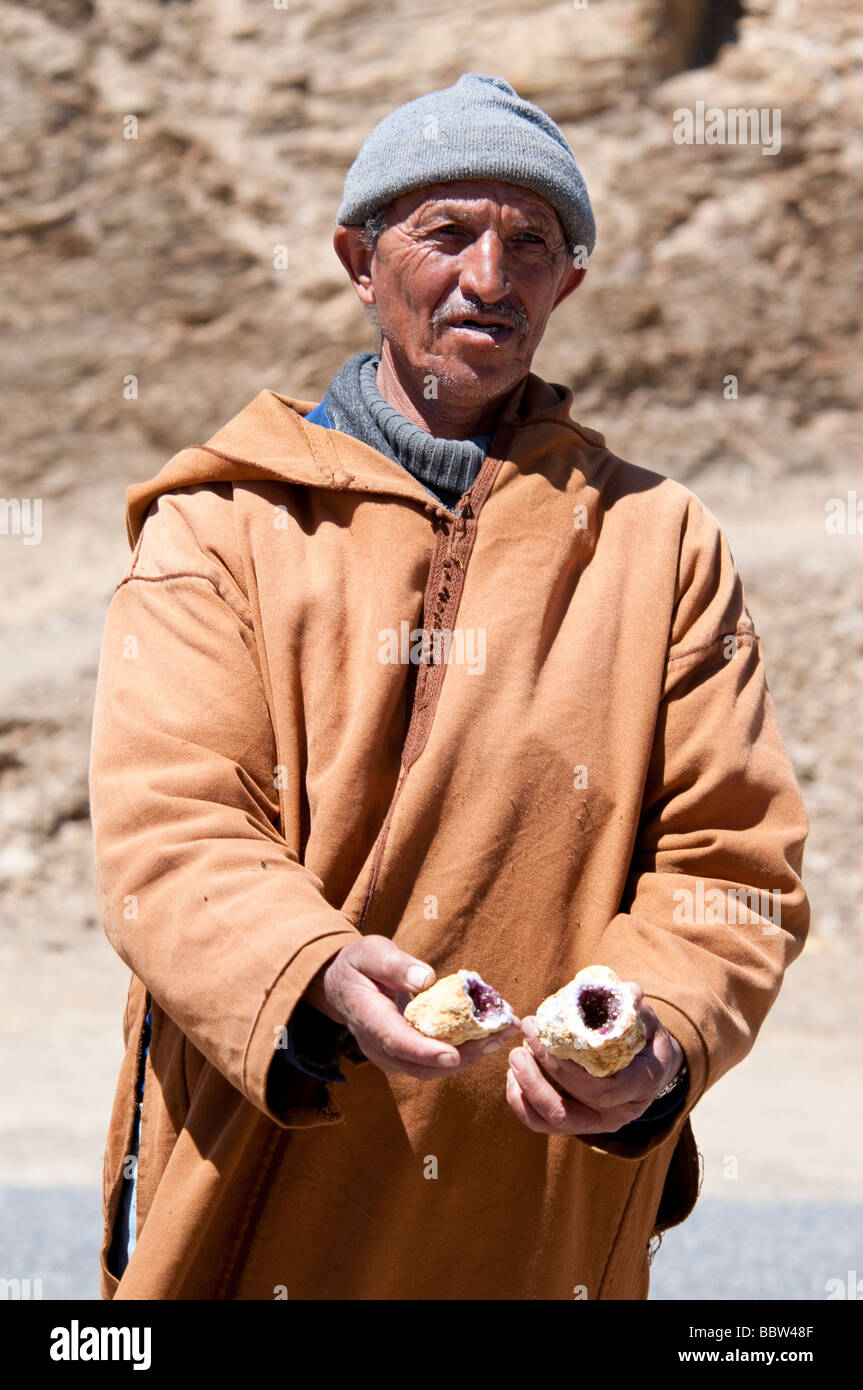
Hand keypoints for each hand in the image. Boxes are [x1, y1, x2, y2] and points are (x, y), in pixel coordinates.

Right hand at [304, 936, 520, 1080]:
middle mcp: (378, 1046)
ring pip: (431, 1069)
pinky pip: (433, 1063)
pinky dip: (461, 1054)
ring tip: (500, 1036)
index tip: (453, 1054)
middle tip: (496, 1038)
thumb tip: (427, 978)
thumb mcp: (371, 952)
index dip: (425, 1051)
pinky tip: (486, 1037)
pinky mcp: (404, 1056)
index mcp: (368, 1018)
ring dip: (468, 1057)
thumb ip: (395, 965)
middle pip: (420, 1064)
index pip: (396, 1041)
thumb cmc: (358, 964)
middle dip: (461, 1057)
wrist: (342, 986)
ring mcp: (390, 1056)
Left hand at [506, 985, 684, 1135]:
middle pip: (568, 1113)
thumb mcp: (645, 1019)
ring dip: (526, 1091)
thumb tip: (628, 991)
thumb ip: (632, 1004)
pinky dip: (521, 1101)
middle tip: (520, 1047)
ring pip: (552, 1122)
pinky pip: (542, 1123)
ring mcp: (596, 1123)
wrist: (649, 1065)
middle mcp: (617, 1114)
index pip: (602, 1090)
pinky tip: (513, 1074)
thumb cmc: (643, 1036)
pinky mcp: (576, 1124)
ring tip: (514, 1056)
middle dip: (537, 1081)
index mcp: (639, 1086)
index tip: (546, 1041)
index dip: (569, 1072)